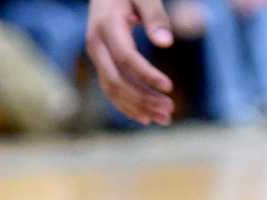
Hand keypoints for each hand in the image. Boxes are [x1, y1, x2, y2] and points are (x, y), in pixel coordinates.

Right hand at [85, 0, 174, 124]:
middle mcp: (96, 44)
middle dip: (143, 99)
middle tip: (170, 110)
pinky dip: (127, 106)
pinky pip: (110, 89)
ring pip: (112, 90)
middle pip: (116, 81)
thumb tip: (166, 43)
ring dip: (138, 107)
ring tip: (165, 118)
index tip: (170, 88)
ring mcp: (96, 56)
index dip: (147, 75)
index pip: (126, 58)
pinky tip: (146, 117)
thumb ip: (155, 15)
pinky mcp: (100, 62)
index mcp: (106, 26)